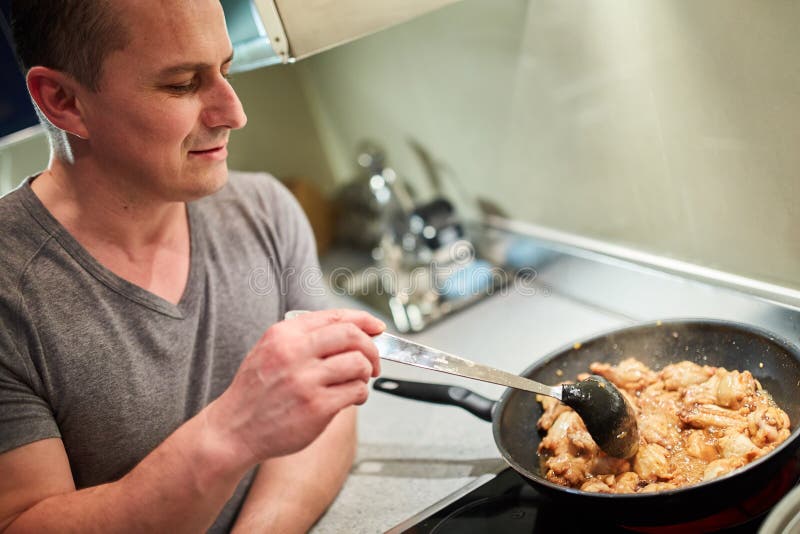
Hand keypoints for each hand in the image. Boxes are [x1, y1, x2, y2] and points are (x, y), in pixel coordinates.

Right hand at [206, 309, 384, 464]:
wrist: (233, 430)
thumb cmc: (255, 393)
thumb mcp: (270, 351)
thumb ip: (304, 338)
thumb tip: (350, 332)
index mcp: (284, 334)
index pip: (335, 316)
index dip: (364, 320)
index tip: (377, 327)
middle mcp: (294, 353)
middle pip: (352, 335)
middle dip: (371, 347)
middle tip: (373, 361)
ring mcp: (306, 380)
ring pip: (359, 363)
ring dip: (367, 373)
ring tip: (358, 381)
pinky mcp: (317, 406)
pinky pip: (356, 391)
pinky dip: (361, 394)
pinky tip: (352, 398)